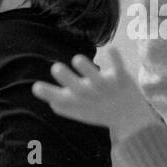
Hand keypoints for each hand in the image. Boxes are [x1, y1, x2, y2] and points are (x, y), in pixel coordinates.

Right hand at [31, 49, 159, 139]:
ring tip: (77, 59)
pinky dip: (116, 59)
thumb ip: (59, 103)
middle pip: (77, 87)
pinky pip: (119, 69)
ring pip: (96, 78)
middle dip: (67, 77)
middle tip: (56, 68)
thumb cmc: (98, 111)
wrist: (130, 118)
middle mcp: (90, 94)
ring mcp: (106, 87)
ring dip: (87, 69)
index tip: (36, 87)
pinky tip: (111, 48)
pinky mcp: (122, 79)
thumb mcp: (78, 110)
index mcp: (77, 101)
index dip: (47, 92)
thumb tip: (38, 91)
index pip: (58, 98)